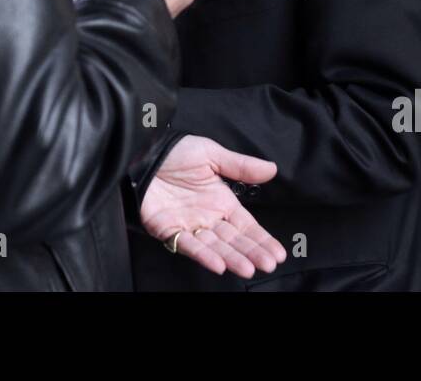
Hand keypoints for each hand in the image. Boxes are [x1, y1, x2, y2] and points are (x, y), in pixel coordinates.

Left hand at [139, 135, 285, 278]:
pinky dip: (203, 255)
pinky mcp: (168, 230)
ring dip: (231, 258)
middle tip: (268, 264)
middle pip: (234, 240)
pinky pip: (188, 245)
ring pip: (214, 246)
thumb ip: (241, 166)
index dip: (262, 239)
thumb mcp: (212, 154)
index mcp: (221, 201)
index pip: (246, 225)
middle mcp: (208, 217)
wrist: (142, 152)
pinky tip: (218, 264)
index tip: (278, 253)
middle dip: (252, 252)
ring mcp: (189, 226)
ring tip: (248, 268)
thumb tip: (272, 168)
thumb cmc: (175, 152)